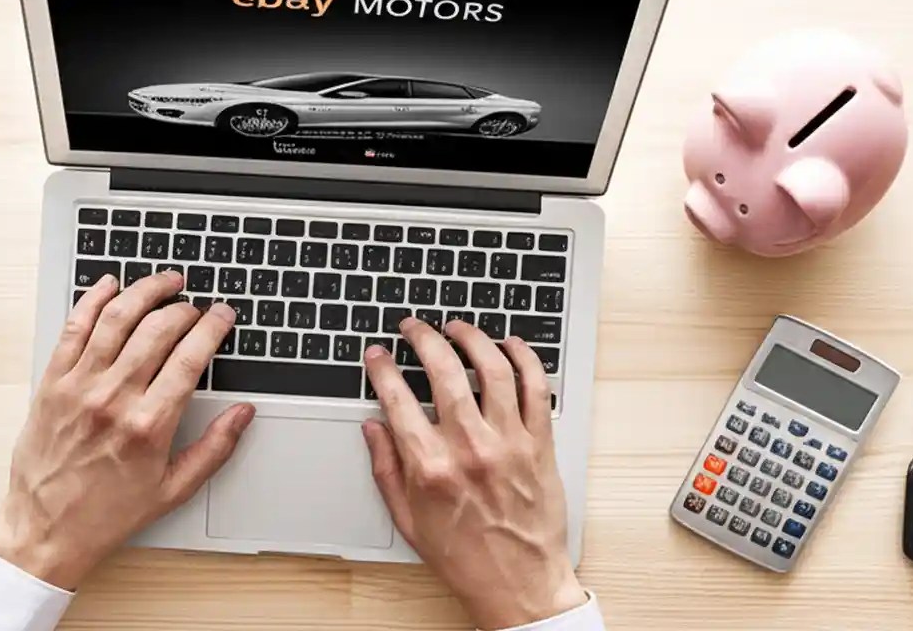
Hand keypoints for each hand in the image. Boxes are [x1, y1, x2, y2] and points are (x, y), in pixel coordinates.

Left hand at [0, 271, 254, 588]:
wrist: (45, 529)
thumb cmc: (107, 513)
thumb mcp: (175, 489)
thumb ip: (215, 447)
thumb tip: (243, 413)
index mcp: (149, 426)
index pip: (191, 357)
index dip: (212, 327)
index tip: (222, 315)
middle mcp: (113, 399)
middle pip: (157, 330)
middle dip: (185, 308)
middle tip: (196, 306)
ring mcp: (79, 387)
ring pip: (116, 318)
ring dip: (145, 291)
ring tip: (164, 281)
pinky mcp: (52, 383)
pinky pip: (74, 329)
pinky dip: (93, 300)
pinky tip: (110, 286)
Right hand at [362, 318, 585, 629]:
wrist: (518, 585)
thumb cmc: (465, 557)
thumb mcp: (407, 519)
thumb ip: (386, 468)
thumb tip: (372, 427)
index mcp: (430, 467)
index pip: (397, 398)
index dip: (382, 368)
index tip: (377, 354)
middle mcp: (470, 448)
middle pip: (444, 370)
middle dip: (423, 337)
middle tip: (414, 327)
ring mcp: (509, 443)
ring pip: (493, 368)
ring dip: (473, 338)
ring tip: (457, 327)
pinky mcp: (539, 444)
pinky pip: (536, 388)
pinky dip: (524, 359)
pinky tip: (510, 346)